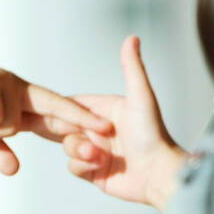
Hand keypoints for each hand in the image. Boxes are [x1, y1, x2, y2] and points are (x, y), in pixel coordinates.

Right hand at [0, 59, 114, 175]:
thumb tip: (15, 171)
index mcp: (16, 96)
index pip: (53, 109)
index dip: (78, 120)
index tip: (105, 130)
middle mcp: (14, 84)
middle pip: (52, 105)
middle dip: (79, 119)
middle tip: (106, 130)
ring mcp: (2, 79)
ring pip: (12, 124)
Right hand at [62, 35, 186, 207]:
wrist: (159, 175)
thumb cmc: (154, 136)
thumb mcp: (141, 97)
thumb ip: (132, 68)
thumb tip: (131, 37)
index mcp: (106, 110)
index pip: (74, 104)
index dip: (62, 108)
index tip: (55, 110)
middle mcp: (99, 130)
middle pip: (65, 126)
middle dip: (69, 132)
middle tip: (83, 136)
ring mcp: (95, 151)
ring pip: (67, 146)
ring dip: (78, 150)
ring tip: (97, 154)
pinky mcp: (93, 172)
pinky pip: (73, 166)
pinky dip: (82, 165)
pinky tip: (99, 165)